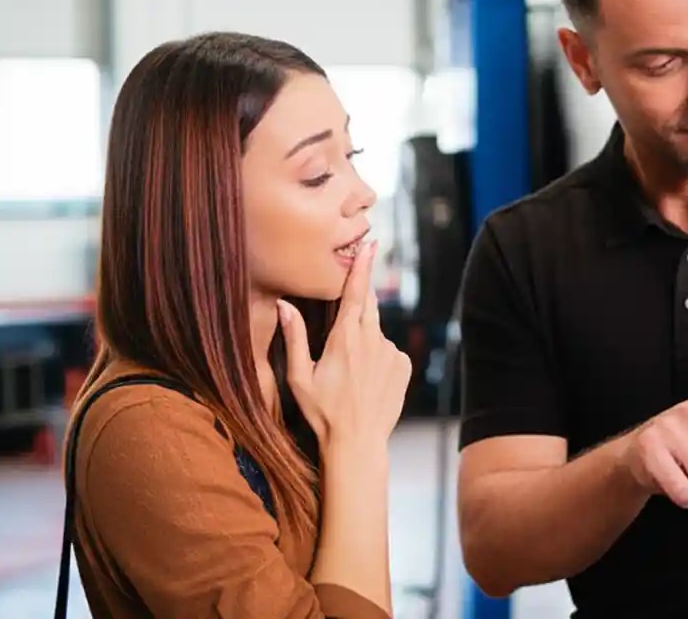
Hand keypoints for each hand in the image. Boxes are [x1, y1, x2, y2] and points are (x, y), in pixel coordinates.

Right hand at [277, 240, 412, 450]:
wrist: (358, 443)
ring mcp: (392, 352)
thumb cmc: (322, 412)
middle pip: (368, 305)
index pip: (355, 292)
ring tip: (349, 373)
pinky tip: (365, 381)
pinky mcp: (404, 365)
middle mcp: (373, 340)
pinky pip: (388, 352)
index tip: (368, 244)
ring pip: (376, 333)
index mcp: (345, 338)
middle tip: (350, 298)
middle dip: (361, 295)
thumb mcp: (298, 377)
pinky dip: (377, 358)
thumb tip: (283, 305)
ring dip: (363, 341)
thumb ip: (293, 337)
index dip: (361, 266)